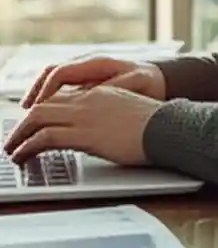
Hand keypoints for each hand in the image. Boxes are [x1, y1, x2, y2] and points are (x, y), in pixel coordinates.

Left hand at [3, 86, 161, 165]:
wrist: (169, 127)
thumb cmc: (158, 125)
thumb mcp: (130, 113)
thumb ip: (109, 115)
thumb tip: (98, 132)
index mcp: (102, 92)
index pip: (61, 97)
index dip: (42, 110)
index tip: (33, 123)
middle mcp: (89, 99)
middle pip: (44, 105)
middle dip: (24, 122)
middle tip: (15, 137)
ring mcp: (85, 115)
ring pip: (37, 118)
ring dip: (19, 135)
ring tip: (13, 149)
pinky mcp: (83, 133)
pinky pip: (44, 137)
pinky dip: (27, 147)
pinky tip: (22, 156)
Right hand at [21, 57, 165, 107]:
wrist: (163, 81)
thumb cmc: (152, 82)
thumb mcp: (139, 83)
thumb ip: (116, 87)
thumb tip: (92, 94)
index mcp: (98, 64)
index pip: (60, 72)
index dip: (45, 89)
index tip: (37, 107)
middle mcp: (89, 67)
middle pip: (51, 75)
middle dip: (36, 93)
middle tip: (26, 115)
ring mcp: (87, 76)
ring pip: (55, 83)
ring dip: (42, 98)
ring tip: (32, 118)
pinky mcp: (89, 86)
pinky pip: (65, 91)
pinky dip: (54, 102)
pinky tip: (51, 118)